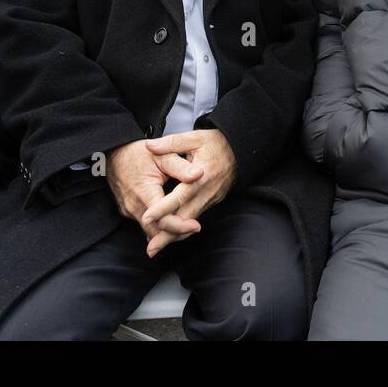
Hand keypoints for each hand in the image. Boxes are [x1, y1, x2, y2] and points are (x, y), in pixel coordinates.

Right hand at [106, 139, 202, 243]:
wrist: (114, 152)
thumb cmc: (139, 153)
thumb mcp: (163, 156)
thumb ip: (181, 167)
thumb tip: (199, 174)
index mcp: (144, 192)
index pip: (163, 220)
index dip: (180, 226)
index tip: (196, 226)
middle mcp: (134, 205)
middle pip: (156, 230)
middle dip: (176, 232)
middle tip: (195, 228)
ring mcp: (129, 209)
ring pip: (150, 228)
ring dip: (167, 229)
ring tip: (187, 225)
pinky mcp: (127, 210)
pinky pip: (144, 222)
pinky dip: (158, 224)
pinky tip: (172, 218)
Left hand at [141, 130, 237, 255]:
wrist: (240, 151)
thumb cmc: (216, 143)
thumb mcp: (194, 138)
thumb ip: (171, 143)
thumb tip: (149, 146)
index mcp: (201, 175)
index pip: (180, 195)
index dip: (163, 208)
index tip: (147, 217)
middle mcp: (206, 191)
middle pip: (186, 218)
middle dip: (168, 234)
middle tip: (151, 248)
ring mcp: (210, 199)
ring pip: (190, 222)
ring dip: (174, 236)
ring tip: (155, 248)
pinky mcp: (211, 202)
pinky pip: (195, 218)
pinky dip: (182, 229)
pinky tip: (169, 236)